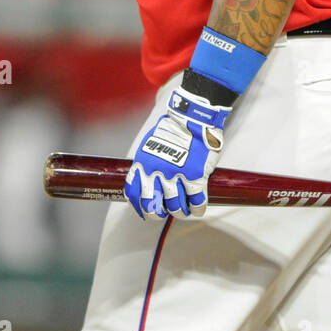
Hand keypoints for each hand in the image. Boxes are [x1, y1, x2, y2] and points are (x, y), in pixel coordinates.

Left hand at [125, 85, 229, 220]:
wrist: (192, 117)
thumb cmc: (173, 130)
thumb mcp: (150, 145)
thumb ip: (147, 164)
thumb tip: (146, 181)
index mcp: (143, 164)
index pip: (133, 194)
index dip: (138, 207)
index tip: (144, 211)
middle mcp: (157, 172)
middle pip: (152, 206)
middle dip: (157, 213)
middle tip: (164, 211)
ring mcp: (177, 175)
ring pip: (176, 207)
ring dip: (180, 211)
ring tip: (184, 208)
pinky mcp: (196, 176)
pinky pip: (196, 202)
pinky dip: (197, 208)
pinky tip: (197, 207)